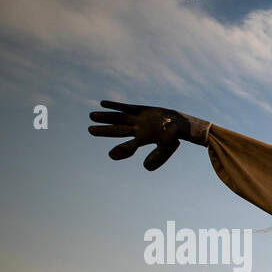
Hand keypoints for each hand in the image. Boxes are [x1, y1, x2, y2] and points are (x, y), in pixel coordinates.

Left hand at [87, 100, 206, 170]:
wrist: (182, 124)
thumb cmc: (175, 137)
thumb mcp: (167, 147)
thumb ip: (157, 157)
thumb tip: (145, 168)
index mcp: (143, 140)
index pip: (129, 146)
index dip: (121, 151)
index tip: (111, 155)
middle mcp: (137, 130)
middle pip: (117, 130)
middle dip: (104, 131)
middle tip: (90, 130)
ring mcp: (138, 120)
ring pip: (118, 118)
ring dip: (105, 117)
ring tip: (91, 116)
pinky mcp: (140, 110)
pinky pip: (125, 107)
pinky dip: (114, 105)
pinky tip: (103, 104)